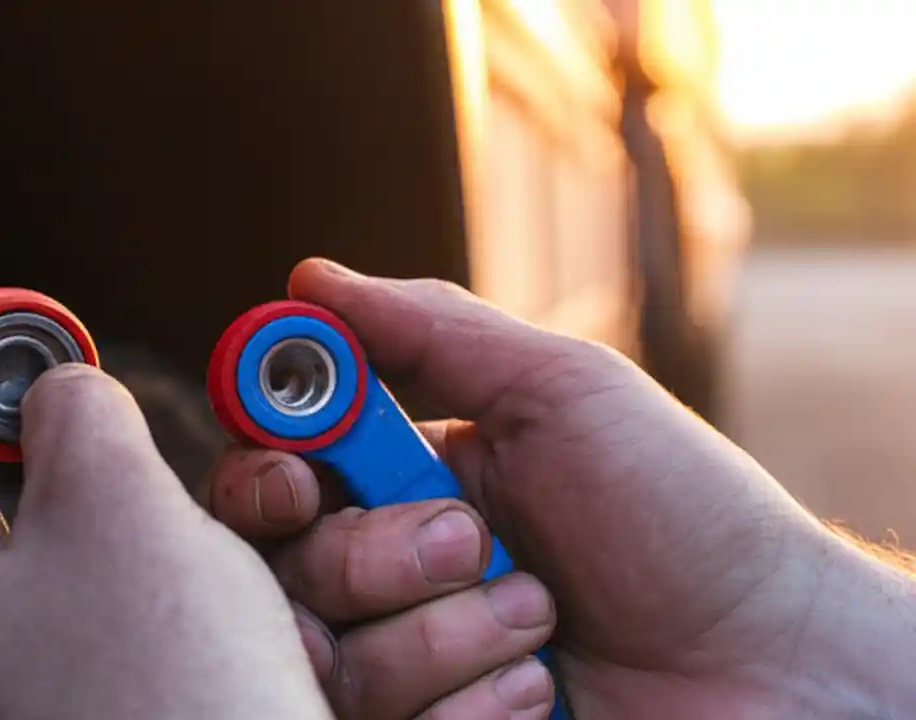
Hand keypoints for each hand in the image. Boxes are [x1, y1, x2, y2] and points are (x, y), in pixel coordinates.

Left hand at [0, 365, 331, 719]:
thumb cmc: (156, 710)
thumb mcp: (115, 503)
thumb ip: (73, 410)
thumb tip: (64, 389)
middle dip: (77, 479)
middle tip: (118, 456)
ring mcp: (5, 705)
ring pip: (69, 572)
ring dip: (146, 545)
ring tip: (200, 566)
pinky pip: (114, 632)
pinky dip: (168, 606)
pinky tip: (220, 623)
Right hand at [210, 258, 915, 719]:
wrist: (767, 658)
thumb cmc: (680, 511)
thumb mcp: (562, 392)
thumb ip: (430, 332)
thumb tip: (309, 281)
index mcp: (407, 479)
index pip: (274, 473)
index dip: (262, 475)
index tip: (297, 480)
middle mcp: (393, 570)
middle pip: (285, 570)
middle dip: (381, 559)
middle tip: (474, 543)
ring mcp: (411, 661)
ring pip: (334, 659)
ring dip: (450, 635)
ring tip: (544, 620)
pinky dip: (479, 706)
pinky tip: (545, 693)